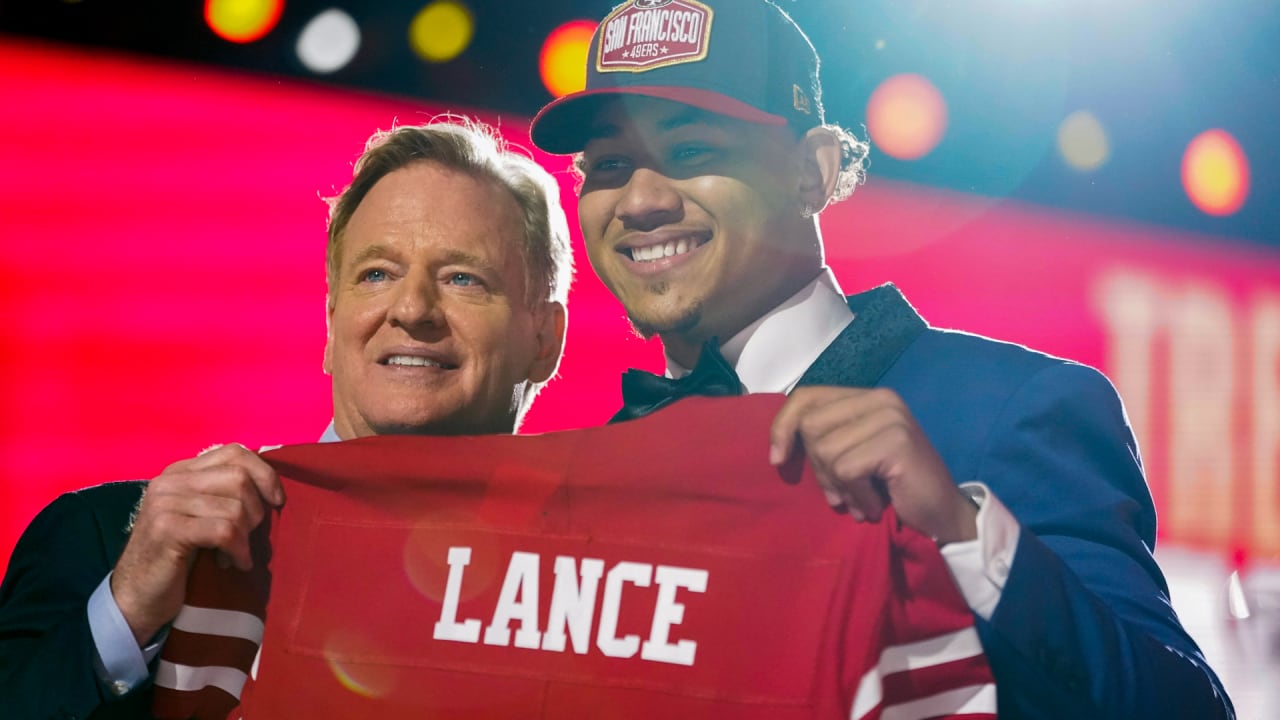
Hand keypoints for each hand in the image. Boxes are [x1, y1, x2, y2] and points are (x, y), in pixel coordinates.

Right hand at [110, 443, 283, 645]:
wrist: (136, 597)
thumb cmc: (177, 559)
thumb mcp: (202, 517)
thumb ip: (224, 495)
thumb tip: (272, 487)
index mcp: (180, 472)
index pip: (234, 452)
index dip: (264, 474)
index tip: (277, 501)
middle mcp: (170, 481)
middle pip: (239, 478)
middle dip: (256, 510)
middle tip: (248, 535)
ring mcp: (165, 503)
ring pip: (235, 507)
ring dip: (245, 537)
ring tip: (235, 554)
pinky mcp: (167, 529)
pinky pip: (224, 531)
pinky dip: (238, 550)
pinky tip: (233, 564)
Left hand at [770, 387, 976, 544]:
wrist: (943, 516)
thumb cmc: (894, 489)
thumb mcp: (853, 457)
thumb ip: (825, 440)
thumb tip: (778, 447)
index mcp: (866, 397)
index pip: (806, 396)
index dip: (783, 426)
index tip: (777, 460)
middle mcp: (880, 398)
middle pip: (811, 425)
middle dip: (818, 468)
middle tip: (841, 492)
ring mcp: (891, 417)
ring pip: (826, 450)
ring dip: (839, 487)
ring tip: (861, 501)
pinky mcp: (897, 441)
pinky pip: (847, 470)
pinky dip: (857, 496)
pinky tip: (875, 504)